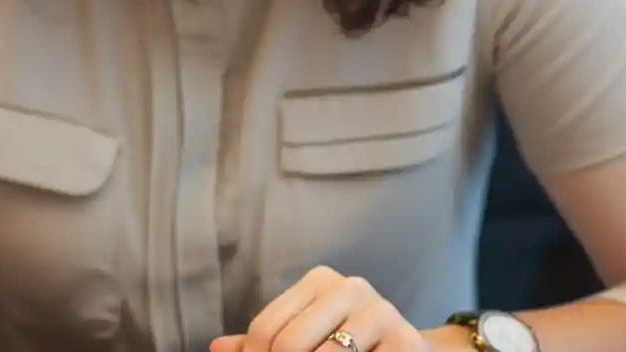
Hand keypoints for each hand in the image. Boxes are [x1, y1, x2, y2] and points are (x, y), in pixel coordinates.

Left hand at [211, 266, 433, 351]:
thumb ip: (264, 342)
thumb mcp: (307, 336)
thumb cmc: (350, 345)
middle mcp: (351, 288)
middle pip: (288, 344)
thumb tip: (215, 347)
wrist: (411, 350)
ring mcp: (382, 313)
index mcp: (321, 280)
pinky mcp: (408, 342)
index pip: (265, 329)